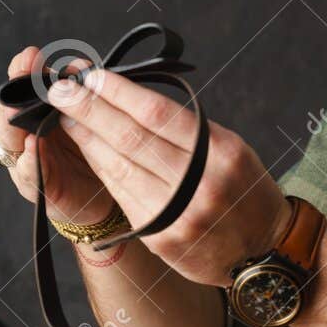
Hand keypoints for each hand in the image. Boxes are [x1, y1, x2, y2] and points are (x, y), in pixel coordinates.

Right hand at [0, 47, 111, 224]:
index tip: (31, 54)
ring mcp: (26, 162)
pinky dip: (31, 160)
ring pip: (11, 139)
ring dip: (14, 123)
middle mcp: (24, 136)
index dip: (23, 70)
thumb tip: (82, 64)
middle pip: (9, 110)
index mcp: (35, 115)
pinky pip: (29, 174)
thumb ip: (81, 93)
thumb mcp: (89, 118)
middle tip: (22, 74)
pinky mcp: (37, 188)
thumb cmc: (92, 152)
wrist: (100, 198)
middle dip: (15, 91)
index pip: (21, 88)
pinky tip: (35, 146)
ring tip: (16, 110)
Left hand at [45, 62, 288, 286]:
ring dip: (87, 138)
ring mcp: (178, 215)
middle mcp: (200, 184)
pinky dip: (102, 169)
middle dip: (89, 109)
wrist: (264, 250)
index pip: (157, 114)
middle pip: (131, 138)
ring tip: (66, 117)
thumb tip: (128, 99)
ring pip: (119, 167)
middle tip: (61, 89)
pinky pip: (122, 196)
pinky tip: (88, 151)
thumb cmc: (245, 189)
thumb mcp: (231, 149)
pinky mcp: (161, 239)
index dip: (118, 92)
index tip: (90, 76)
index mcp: (222, 153)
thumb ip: (186, 129)